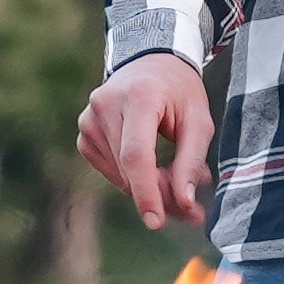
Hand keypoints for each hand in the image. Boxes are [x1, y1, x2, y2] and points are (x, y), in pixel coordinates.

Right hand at [75, 54, 215, 231]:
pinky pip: (109, 169)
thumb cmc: (179, 90)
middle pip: (128, 169)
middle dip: (158, 195)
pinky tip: (151, 167)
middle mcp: (105, 105)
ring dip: (147, 188)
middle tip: (189, 212)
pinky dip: (131, 177)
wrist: (150, 61)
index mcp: (138, 97)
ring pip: (119, 174)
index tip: (156, 222)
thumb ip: (191, 162)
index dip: (146, 192)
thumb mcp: (199, 120)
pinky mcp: (84, 132)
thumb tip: (183, 204)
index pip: (136, 155)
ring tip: (175, 181)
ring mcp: (89, 119)